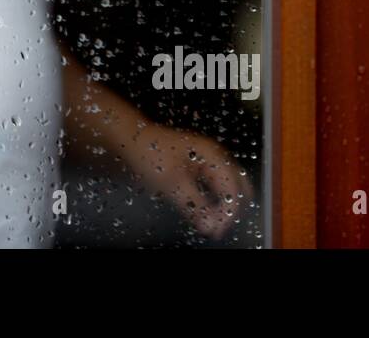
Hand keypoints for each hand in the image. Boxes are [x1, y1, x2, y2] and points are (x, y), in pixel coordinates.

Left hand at [129, 123, 252, 240]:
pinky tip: (207, 211)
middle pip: (237, 185)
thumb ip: (194, 206)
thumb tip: (210, 226)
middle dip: (232, 208)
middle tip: (220, 228)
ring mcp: (207, 158)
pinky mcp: (198, 165)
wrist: (131, 139)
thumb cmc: (149, 152)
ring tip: (215, 223)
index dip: (228, 212)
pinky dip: (215, 199)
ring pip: (228, 185)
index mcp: (212, 155)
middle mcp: (214, 155)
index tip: (218, 229)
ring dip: (224, 205)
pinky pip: (216, 184)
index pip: (232, 188)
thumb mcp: (172, 183)